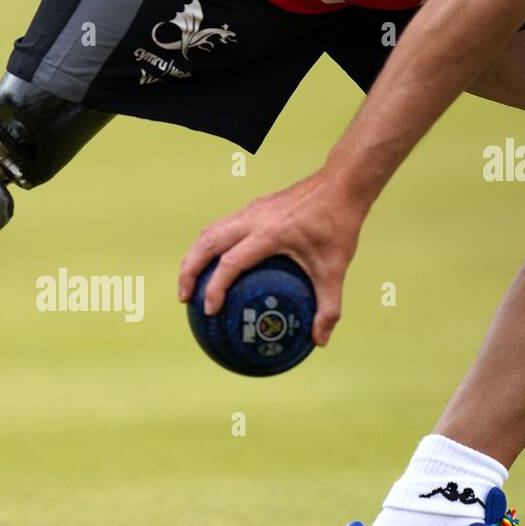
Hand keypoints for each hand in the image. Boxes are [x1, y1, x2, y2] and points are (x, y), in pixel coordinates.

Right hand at [177, 172, 366, 345]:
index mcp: (270, 234)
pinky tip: (211, 264)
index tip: (209, 310)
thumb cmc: (338, 225)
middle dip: (189, 271)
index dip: (215, 287)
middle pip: (206, 243)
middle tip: (184, 298)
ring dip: (193, 256)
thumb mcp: (336, 269)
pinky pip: (220, 226)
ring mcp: (250, 210)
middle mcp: (253, 219)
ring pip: (208, 232)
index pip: (230, 262)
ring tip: (188, 282)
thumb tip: (320, 341)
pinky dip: (207, 246)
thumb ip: (329, 307)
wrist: (341, 184)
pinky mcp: (252, 207)